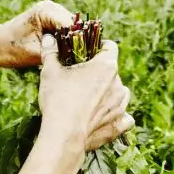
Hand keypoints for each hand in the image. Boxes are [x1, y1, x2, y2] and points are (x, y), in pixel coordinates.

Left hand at [0, 0, 75, 69]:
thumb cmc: (10, 49)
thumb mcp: (35, 53)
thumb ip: (56, 52)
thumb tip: (78, 56)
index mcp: (46, 11)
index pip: (72, 25)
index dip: (77, 42)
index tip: (78, 58)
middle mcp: (52, 8)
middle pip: (75, 27)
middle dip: (76, 43)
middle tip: (73, 61)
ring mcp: (53, 13)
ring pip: (73, 31)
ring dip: (72, 44)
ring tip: (67, 59)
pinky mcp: (52, 21)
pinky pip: (67, 33)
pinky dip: (66, 43)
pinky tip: (62, 54)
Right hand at [38, 35, 133, 151]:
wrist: (63, 134)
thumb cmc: (58, 100)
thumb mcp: (50, 72)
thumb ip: (51, 52)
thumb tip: (48, 38)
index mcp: (106, 66)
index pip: (111, 47)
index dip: (99, 47)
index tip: (88, 53)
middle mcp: (118, 84)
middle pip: (112, 71)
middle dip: (98, 73)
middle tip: (80, 79)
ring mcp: (121, 105)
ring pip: (120, 93)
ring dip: (109, 93)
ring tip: (91, 99)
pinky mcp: (119, 124)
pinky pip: (125, 118)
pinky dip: (117, 116)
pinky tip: (105, 117)